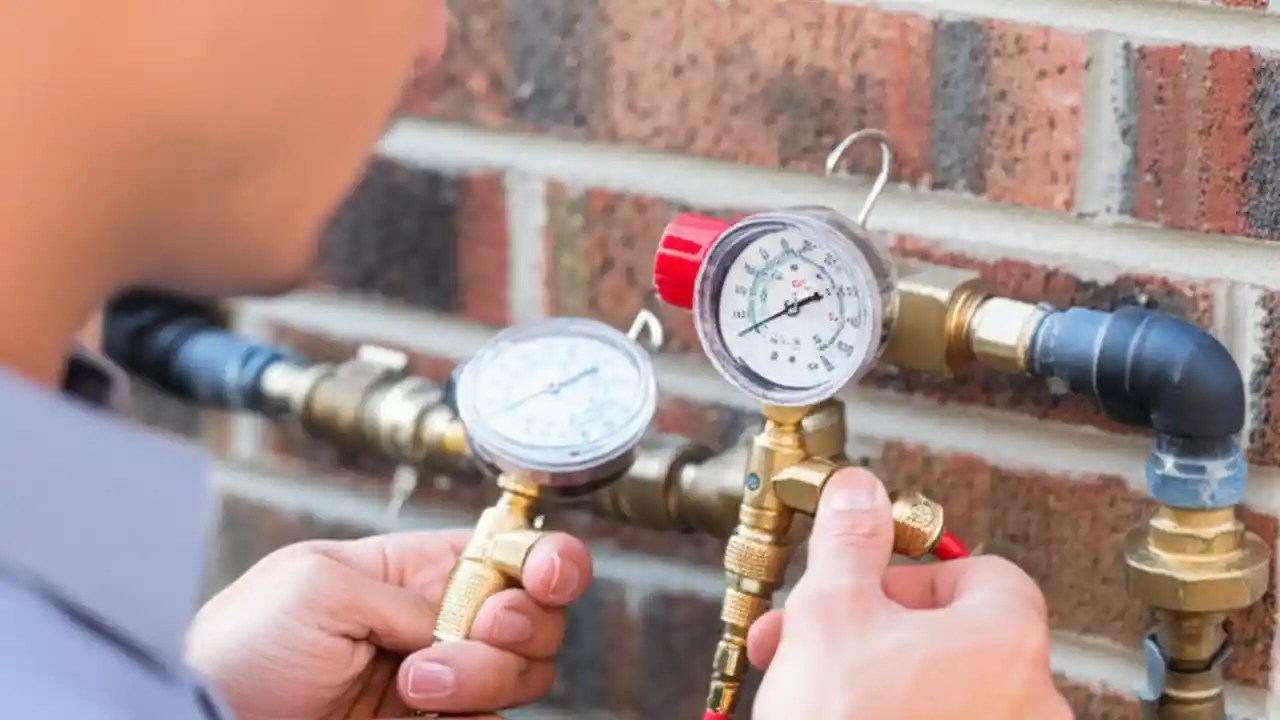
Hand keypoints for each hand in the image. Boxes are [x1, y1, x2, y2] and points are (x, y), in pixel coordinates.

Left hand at [186, 530, 591, 719]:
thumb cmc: (240, 646)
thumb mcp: (315, 584)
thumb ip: (404, 592)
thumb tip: (457, 621)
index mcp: (415, 569)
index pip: (507, 552)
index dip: (542, 557)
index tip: (541, 575)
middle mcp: (438, 621)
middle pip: (535, 614)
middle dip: (520, 623)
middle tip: (474, 632)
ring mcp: (440, 681)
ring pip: (523, 673)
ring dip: (486, 675)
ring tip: (416, 686)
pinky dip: (476, 715)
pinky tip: (427, 714)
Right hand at [749, 470, 1070, 719]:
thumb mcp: (828, 612)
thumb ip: (849, 540)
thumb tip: (858, 492)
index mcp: (1008, 641)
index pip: (983, 573)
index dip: (912, 575)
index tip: (866, 587)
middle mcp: (1031, 702)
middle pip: (953, 635)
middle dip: (871, 627)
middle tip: (816, 635)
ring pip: (940, 689)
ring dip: (874, 674)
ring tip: (808, 682)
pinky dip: (893, 715)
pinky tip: (836, 714)